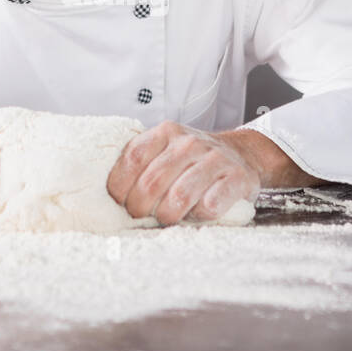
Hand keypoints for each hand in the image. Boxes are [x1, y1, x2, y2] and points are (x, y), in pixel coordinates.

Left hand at [106, 121, 260, 225]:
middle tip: (141, 215)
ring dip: (167, 215)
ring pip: (179, 197)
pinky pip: (209, 205)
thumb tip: (108, 194)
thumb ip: (142, 162)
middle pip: (152, 182)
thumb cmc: (194, 160)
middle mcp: (190, 143)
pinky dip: (197, 216)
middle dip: (140, 207)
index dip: (120, 185)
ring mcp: (215, 160)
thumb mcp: (166, 149)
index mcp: (166, 132)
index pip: (133, 157)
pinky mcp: (236, 179)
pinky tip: (195, 213)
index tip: (118, 201)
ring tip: (166, 217)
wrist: (243, 154)